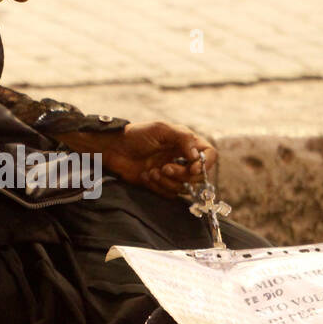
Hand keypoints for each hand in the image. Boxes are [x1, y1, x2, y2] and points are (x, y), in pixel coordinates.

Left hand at [95, 121, 217, 197]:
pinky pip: (169, 194)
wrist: (113, 148)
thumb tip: (197, 156)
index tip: (192, 168)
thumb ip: (183, 138)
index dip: (204, 164)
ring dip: (167, 182)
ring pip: (183, 188)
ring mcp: (172, 173)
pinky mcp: (160, 185)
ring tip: (152, 171)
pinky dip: (157, 187)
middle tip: (165, 168)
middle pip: (198, 177)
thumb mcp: (161, 129)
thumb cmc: (136, 135)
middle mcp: (182, 159)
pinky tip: (145, 176)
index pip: (209, 155)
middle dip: (182, 175)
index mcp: (186, 143)